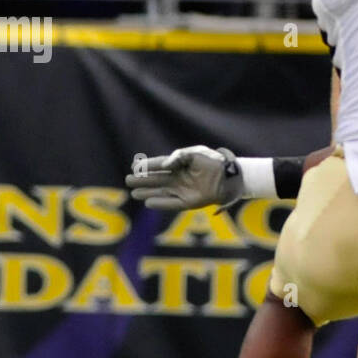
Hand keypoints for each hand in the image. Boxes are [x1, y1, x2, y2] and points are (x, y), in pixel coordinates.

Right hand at [125, 145, 244, 209]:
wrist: (229, 176)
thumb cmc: (213, 161)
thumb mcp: (195, 154)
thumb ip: (179, 156)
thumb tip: (164, 165)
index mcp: (179, 165)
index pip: (159, 165)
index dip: (147, 166)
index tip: (135, 166)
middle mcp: (179, 178)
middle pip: (157, 180)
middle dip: (143, 180)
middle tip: (128, 180)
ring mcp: (183, 190)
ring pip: (161, 192)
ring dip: (147, 193)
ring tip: (134, 193)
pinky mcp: (189, 201)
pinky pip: (171, 203)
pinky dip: (160, 203)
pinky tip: (148, 203)